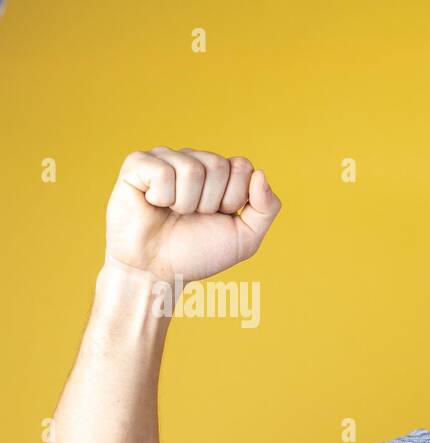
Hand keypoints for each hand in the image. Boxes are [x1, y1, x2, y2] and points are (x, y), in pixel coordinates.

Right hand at [104, 147, 281, 283]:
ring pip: (191, 169)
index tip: (219, 215)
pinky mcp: (137, 164)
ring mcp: (165, 159)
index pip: (242, 166)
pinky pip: (162, 172)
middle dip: (210, 202)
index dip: (234, 198)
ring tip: (173, 212)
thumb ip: (266, 208)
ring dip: (186, 203)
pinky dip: (162, 197)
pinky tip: (153, 204)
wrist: (159, 271)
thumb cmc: (199, 252)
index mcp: (220, 173)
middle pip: (218, 165)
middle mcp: (193, 160)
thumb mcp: (246, 237)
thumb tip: (260, 174)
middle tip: (193, 216)